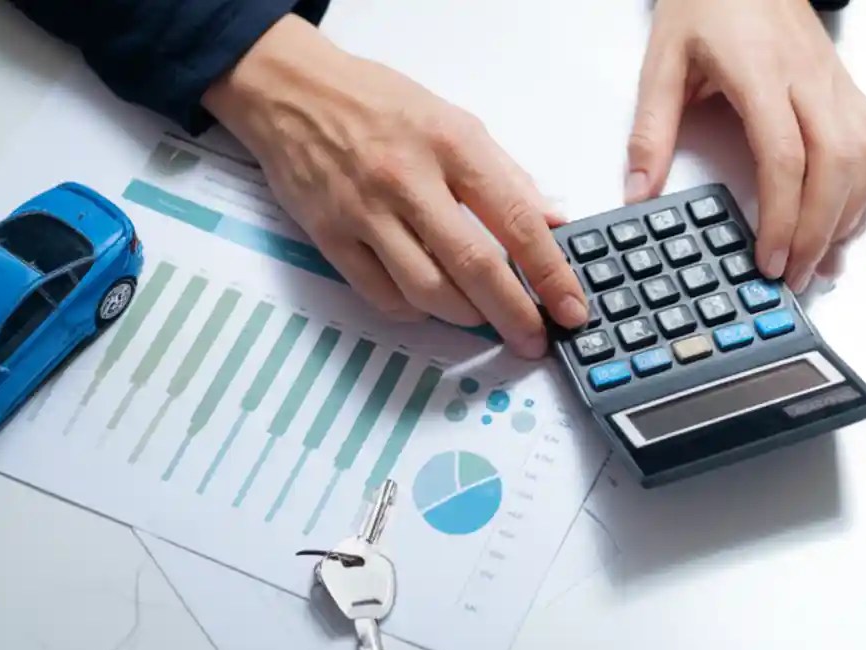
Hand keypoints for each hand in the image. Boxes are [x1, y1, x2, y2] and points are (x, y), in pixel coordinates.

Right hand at [203, 16, 586, 357]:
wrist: (293, 92)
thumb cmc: (377, 104)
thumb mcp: (454, 121)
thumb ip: (505, 175)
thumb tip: (553, 222)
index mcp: (452, 144)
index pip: (516, 219)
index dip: (551, 272)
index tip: (572, 307)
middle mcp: (409, 179)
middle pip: (474, 265)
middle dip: (514, 313)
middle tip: (534, 340)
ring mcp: (365, 211)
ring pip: (426, 290)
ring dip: (465, 316)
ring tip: (483, 318)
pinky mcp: (330, 236)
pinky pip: (381, 294)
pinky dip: (413, 310)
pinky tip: (428, 304)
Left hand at [625, 0, 865, 291]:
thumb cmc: (704, 7)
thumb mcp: (661, 64)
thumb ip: (651, 130)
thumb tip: (639, 192)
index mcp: (760, 74)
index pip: (784, 156)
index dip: (781, 215)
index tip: (768, 259)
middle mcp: (808, 80)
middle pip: (833, 165)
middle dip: (818, 230)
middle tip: (795, 276)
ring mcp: (835, 82)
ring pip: (864, 155)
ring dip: (850, 215)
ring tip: (825, 260)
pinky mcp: (847, 85)